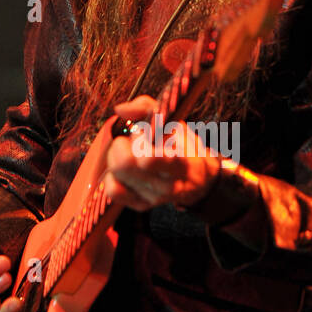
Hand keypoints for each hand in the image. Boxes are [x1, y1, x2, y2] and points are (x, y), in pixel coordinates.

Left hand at [102, 95, 220, 211]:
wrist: (198, 179)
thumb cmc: (184, 146)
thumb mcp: (174, 121)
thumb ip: (147, 107)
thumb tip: (120, 109)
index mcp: (179, 163)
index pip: (148, 160)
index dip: (138, 140)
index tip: (145, 132)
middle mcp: (167, 185)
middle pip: (125, 165)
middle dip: (121, 145)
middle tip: (131, 141)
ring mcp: (154, 197)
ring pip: (116, 175)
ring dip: (117, 158)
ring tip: (129, 153)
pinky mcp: (142, 205)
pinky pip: (114, 192)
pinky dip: (112, 177)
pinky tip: (124, 170)